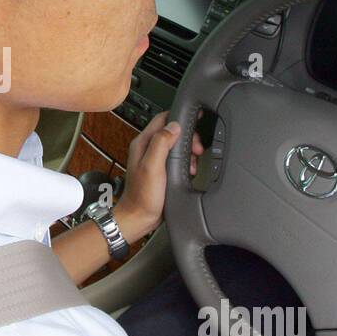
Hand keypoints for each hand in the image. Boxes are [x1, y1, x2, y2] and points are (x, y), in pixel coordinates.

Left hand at [113, 111, 202, 241]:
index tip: (195, 120)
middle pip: (172, 131)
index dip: (179, 118)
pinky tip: (189, 170)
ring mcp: (154, 159)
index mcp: (143, 143)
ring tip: (193, 162)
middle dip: (188, 137)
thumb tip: (173, 126)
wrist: (140, 217)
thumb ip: (161, 144)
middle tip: (196, 149)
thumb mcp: (152, 167)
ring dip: (188, 151)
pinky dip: (186, 162)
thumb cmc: (142, 196)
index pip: (162, 119)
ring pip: (177, 145)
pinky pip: (177, 158)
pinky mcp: (161, 169)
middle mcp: (148, 148)